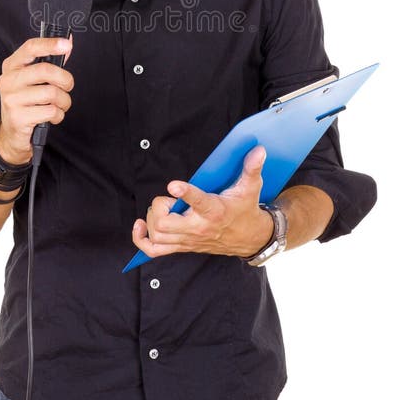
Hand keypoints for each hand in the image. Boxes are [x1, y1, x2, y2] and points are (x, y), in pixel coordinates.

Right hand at [0, 37, 74, 164]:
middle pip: (45, 70)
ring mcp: (11, 99)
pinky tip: (52, 116)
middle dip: (65, 79)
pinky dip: (58, 115)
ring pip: (51, 93)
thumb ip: (49, 62)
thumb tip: (66, 44)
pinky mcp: (18, 118)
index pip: (30, 48)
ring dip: (64, 101)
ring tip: (60, 105)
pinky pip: (51, 111)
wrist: (13, 134)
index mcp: (12, 66)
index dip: (50, 44)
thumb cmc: (27, 102)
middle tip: (67, 86)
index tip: (67, 44)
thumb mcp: (33, 80)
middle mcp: (8, 80)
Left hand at [131, 145, 273, 258]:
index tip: (174, 185)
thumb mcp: (251, 188)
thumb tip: (258, 150)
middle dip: (159, 207)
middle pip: (165, 224)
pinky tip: (141, 226)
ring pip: (158, 236)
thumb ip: (251, 168)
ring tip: (161, 209)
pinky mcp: (183, 246)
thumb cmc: (246, 210)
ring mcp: (189, 240)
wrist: (250, 238)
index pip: (198, 202)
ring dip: (152, 220)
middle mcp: (199, 227)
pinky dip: (142, 239)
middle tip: (167, 200)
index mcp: (214, 211)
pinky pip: (154, 250)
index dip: (185, 193)